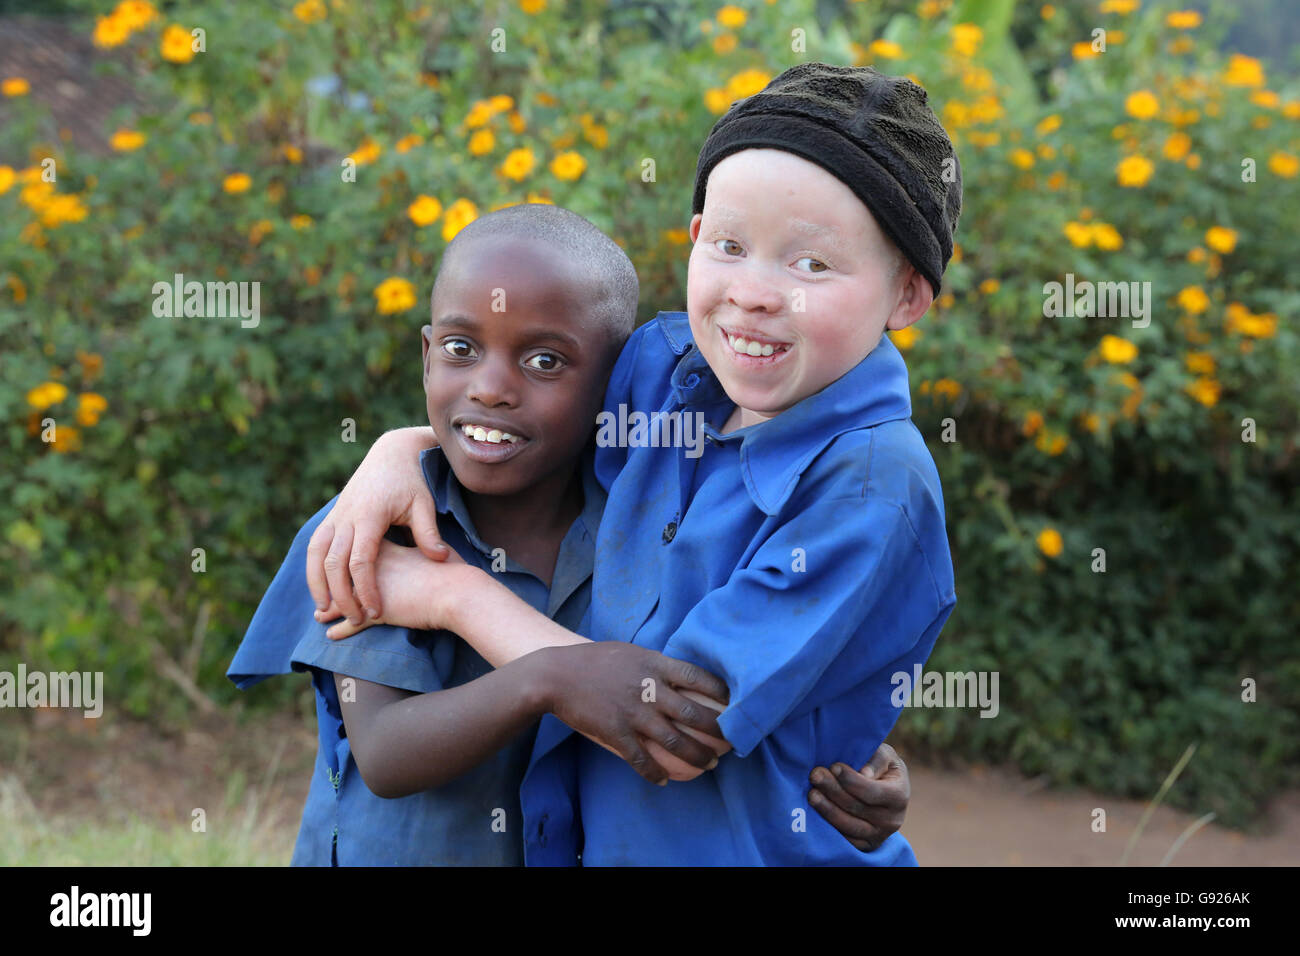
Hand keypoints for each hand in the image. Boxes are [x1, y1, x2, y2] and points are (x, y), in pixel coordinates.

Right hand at [306, 427, 443, 624]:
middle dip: (342, 594)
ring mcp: (336, 515)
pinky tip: (321, 587)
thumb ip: (428, 532)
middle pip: (334, 563)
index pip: (360, 560)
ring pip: (316, 554)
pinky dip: (313, 568)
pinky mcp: (332, 516)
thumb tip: (440, 558)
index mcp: (369, 515)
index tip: (375, 611)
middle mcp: (347, 516)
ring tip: (324, 610)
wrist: (392, 453)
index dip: (365, 589)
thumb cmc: (412, 480)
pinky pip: (315, 545)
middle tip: (356, 619)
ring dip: (318, 583)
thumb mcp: (424, 503)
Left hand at [316, 539, 467, 638]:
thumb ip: (426, 546)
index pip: (356, 550)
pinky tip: (332, 635)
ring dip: (330, 609)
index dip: (347, 559)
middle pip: (341, 574)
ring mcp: (370, 589)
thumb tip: (432, 548)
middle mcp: (371, 566)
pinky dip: (341, 630)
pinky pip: (352, 623)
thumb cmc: (451, 570)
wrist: (456, 591)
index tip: (341, 566)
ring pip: (341, 600)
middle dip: (329, 585)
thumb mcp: (433, 550)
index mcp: (384, 548)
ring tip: (319, 616)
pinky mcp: (375, 612)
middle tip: (322, 595)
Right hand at [538, 642, 731, 786]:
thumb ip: (655, 664)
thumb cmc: (593, 660)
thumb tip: (679, 675)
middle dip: (718, 731)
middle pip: (694, 714)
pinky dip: (654, 773)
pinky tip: (663, 781)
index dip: (721, 692)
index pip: (698, 677)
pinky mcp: (615, 733)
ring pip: (675, 741)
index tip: (735, 704)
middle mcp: (649, 689)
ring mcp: (633, 713)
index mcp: (654, 664)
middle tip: (731, 742)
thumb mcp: (630, 652)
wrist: (555, 675)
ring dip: (697, 756)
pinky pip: (641, 759)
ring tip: (711, 763)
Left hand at [808, 741, 910, 851]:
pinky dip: (828, 826)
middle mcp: (892, 820)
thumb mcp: (885, 756)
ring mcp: (878, 835)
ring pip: (848, 826)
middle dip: (833, 790)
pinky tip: (815, 812)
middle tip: (815, 775)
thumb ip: (877, 759)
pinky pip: (844, 840)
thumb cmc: (881, 767)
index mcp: (899, 796)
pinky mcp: (865, 845)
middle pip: (856, 807)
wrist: (885, 791)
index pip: (872, 791)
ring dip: (827, 810)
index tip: (834, 766)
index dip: (851, 780)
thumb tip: (864, 774)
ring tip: (812, 794)